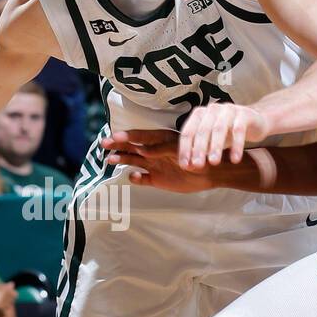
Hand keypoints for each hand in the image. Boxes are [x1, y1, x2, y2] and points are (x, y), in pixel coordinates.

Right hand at [102, 128, 216, 192]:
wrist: (211, 172)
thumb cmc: (197, 155)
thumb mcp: (180, 149)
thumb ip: (161, 149)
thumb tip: (142, 150)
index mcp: (159, 140)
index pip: (139, 136)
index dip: (126, 136)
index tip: (114, 137)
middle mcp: (153, 151)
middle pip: (132, 147)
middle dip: (118, 145)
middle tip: (104, 144)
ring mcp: (154, 165)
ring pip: (133, 161)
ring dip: (122, 159)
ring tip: (110, 160)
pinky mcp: (157, 180)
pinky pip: (141, 178)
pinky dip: (135, 178)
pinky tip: (133, 176)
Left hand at [178, 103, 269, 169]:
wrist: (254, 121)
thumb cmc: (227, 132)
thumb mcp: (211, 142)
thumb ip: (199, 151)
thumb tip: (187, 167)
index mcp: (199, 114)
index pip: (188, 132)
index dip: (185, 149)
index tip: (185, 166)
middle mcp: (212, 110)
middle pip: (202, 130)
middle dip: (199, 148)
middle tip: (198, 165)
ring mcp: (228, 110)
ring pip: (219, 129)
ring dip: (216, 146)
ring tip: (214, 162)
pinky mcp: (244, 114)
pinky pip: (239, 130)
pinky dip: (237, 145)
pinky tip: (235, 159)